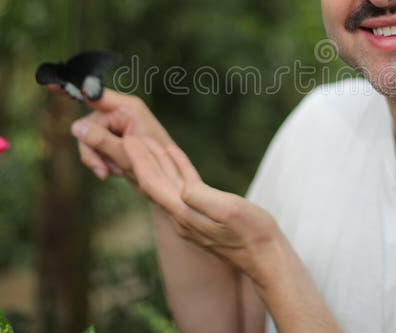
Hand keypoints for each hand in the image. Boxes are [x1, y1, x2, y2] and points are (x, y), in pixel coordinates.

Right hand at [44, 85, 172, 181]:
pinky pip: (94, 147)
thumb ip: (101, 141)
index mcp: (128, 108)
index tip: (49, 83)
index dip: (71, 88)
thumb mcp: (128, 155)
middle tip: (104, 172)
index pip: (94, 94)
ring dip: (98, 159)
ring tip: (116, 172)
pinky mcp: (113, 138)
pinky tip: (115, 172)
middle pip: (87, 125)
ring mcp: (116, 125)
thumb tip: (75, 127)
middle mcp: (120, 112)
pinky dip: (101, 161)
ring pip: (88, 139)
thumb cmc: (158, 166)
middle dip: (93, 150)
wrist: (168, 185)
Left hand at [126, 137, 283, 285]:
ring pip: (167, 185)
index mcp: (184, 213)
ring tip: (149, 144)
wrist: (266, 258)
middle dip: (142, 160)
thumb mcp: (228, 210)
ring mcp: (191, 219)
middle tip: (130, 137)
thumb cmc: (252, 232)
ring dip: (157, 163)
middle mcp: (182, 217)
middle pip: (155, 183)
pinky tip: (175, 157)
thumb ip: (201, 198)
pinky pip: (184, 188)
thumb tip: (182, 187)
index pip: (152, 183)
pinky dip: (177, 171)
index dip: (139, 160)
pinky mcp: (202, 218)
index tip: (128, 140)